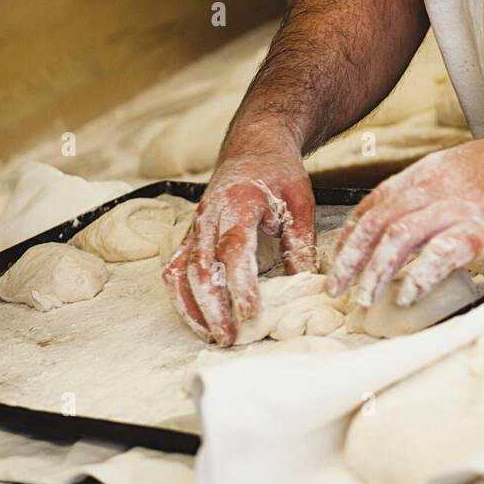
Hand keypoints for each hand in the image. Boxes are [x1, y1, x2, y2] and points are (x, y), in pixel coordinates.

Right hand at [163, 126, 314, 345]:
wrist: (254, 146)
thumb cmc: (279, 174)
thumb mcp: (300, 202)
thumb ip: (300, 243)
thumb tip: (308, 287)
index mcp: (239, 202)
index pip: (233, 249)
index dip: (240, 284)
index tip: (253, 313)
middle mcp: (209, 215)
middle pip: (200, 266)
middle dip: (213, 307)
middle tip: (231, 337)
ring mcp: (194, 225)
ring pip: (179, 271)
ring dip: (191, 307)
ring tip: (211, 335)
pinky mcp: (189, 234)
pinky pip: (175, 268)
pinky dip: (180, 297)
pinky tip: (197, 318)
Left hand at [326, 130, 483, 306]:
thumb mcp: (461, 166)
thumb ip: (436, 190)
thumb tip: (416, 217)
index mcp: (427, 173)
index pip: (374, 203)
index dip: (351, 232)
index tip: (337, 256)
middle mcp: (433, 189)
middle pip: (376, 223)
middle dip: (350, 258)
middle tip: (336, 286)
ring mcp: (456, 208)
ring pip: (398, 240)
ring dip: (376, 271)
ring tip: (365, 297)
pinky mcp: (480, 229)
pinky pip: (439, 255)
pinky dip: (418, 277)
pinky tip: (407, 294)